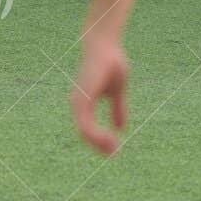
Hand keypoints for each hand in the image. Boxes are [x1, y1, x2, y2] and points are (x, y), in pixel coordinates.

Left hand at [71, 34, 129, 155]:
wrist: (105, 45)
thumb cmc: (111, 64)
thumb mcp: (117, 91)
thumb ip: (118, 109)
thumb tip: (121, 128)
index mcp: (84, 103)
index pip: (89, 128)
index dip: (101, 140)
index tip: (115, 149)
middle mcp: (78, 104)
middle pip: (85, 133)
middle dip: (99, 146)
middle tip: (114, 154)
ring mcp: (78, 102)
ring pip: (84, 132)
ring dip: (98, 143)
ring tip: (113, 149)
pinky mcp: (82, 99)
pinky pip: (86, 124)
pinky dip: (96, 135)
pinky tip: (109, 140)